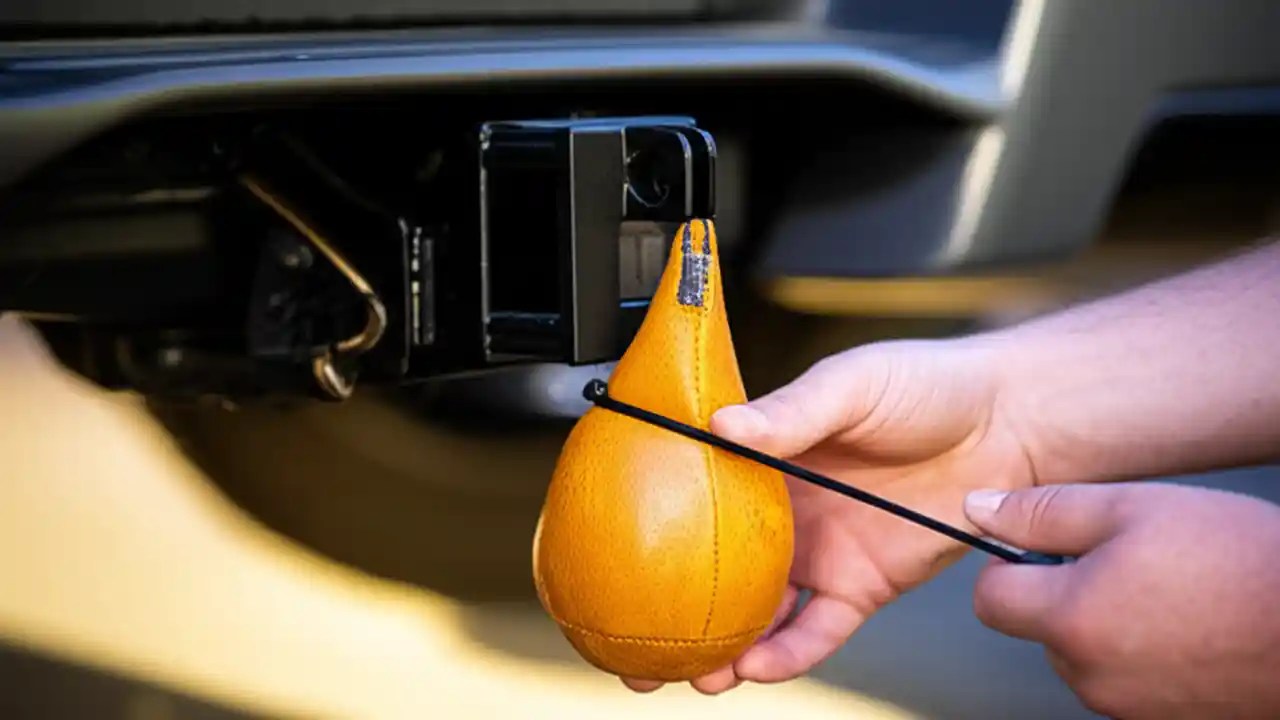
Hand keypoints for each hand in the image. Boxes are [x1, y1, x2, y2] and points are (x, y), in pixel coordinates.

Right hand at [622, 336, 1041, 693]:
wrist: (1009, 421)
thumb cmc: (928, 386)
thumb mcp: (851, 383)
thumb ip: (790, 410)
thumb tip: (724, 426)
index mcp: (769, 457)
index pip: (699, 493)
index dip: (658, 521)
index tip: (614, 548)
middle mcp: (786, 511)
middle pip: (716, 566)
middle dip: (677, 605)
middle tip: (636, 639)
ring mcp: (820, 552)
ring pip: (760, 611)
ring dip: (726, 644)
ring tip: (693, 668)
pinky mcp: (862, 584)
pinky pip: (816, 629)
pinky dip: (787, 651)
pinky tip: (758, 665)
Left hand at [965, 482, 1279, 718]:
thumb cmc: (1240, 560)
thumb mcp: (1131, 508)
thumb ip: (1043, 512)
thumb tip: (977, 510)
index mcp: (1070, 620)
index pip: (989, 598)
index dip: (1008, 562)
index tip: (1048, 543)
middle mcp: (1089, 675)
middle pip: (1039, 626)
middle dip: (1065, 590)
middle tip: (1130, 557)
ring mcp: (1128, 706)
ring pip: (1085, 653)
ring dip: (1109, 620)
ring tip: (1173, 588)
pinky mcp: (1165, 719)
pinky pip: (1128, 678)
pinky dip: (1145, 651)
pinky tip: (1191, 622)